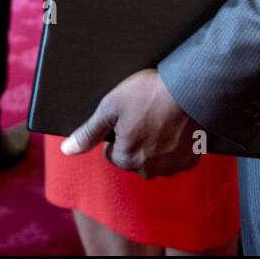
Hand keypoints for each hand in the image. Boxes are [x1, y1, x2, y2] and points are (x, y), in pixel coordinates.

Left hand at [61, 69, 199, 178]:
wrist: (192, 88)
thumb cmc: (149, 94)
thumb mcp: (111, 107)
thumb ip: (89, 131)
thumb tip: (67, 150)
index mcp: (126, 158)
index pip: (112, 152)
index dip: (117, 132)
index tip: (128, 115)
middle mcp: (148, 170)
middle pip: (134, 158)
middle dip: (137, 140)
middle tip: (145, 114)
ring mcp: (171, 167)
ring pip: (155, 159)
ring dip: (157, 144)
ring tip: (162, 117)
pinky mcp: (190, 160)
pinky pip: (176, 157)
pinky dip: (176, 145)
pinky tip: (176, 125)